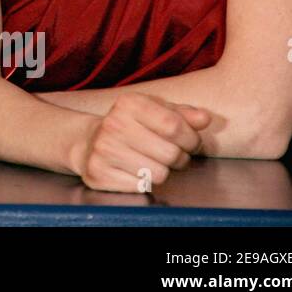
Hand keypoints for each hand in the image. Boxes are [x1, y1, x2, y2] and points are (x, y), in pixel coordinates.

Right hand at [73, 93, 211, 191]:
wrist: (87, 142)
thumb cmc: (130, 125)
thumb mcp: (154, 111)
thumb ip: (183, 114)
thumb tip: (204, 118)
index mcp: (129, 104)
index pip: (174, 126)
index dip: (191, 139)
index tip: (191, 143)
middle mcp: (113, 125)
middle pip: (170, 153)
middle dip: (180, 158)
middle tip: (172, 154)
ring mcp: (103, 151)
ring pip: (159, 174)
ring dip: (163, 171)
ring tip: (154, 162)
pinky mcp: (98, 174)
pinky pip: (141, 187)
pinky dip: (144, 182)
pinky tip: (135, 170)